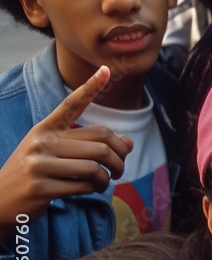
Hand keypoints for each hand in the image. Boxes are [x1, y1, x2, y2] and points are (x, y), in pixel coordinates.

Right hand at [0, 66, 133, 230]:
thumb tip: (129, 143)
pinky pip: (83, 185)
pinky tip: (91, 190)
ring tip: (104, 181)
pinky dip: (94, 189)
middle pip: (100, 143)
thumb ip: (88, 145)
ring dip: (107, 177)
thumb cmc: (35, 173)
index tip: (107, 70)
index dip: (90, 87)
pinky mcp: (40, 187)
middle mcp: (41, 142)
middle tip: (121, 169)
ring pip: (94, 166)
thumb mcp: (55, 152)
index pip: (71, 104)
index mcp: (45, 129)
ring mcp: (38, 164)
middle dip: (119, 158)